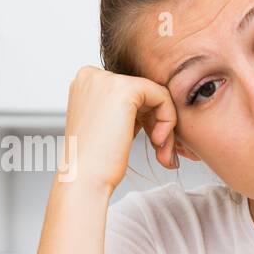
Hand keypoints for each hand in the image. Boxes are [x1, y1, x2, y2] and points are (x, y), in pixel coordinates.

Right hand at [59, 65, 178, 193]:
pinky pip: (161, 96)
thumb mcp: (109, 125)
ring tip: (161, 153)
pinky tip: (157, 141)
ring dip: (165, 126)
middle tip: (162, 152)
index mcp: (86, 82)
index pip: (131, 92)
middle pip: (144, 93)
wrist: (85, 178)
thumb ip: (125, 110)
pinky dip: (168, 120)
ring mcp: (106, 79)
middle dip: (157, 124)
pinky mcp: (124, 89)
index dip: (147, 119)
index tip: (152, 143)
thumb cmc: (96, 161)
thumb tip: (153, 106)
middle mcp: (93, 75)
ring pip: (155, 94)